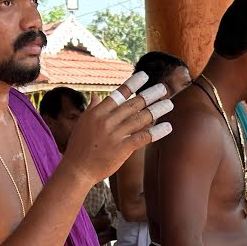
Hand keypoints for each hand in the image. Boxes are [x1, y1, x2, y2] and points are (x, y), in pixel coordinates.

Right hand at [63, 72, 174, 186]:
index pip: (118, 94)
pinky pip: (143, 137)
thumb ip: (92, 108)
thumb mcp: (82, 123)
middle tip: (163, 88)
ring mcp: (115, 134)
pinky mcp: (122, 148)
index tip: (144, 76)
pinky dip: (156, 132)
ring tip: (169, 104)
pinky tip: (167, 127)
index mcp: (97, 113)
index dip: (132, 84)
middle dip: (150, 95)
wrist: (77, 169)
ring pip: (140, 119)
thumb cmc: (79, 147)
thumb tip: (95, 95)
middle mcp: (107, 121)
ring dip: (157, 110)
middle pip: (133, 104)